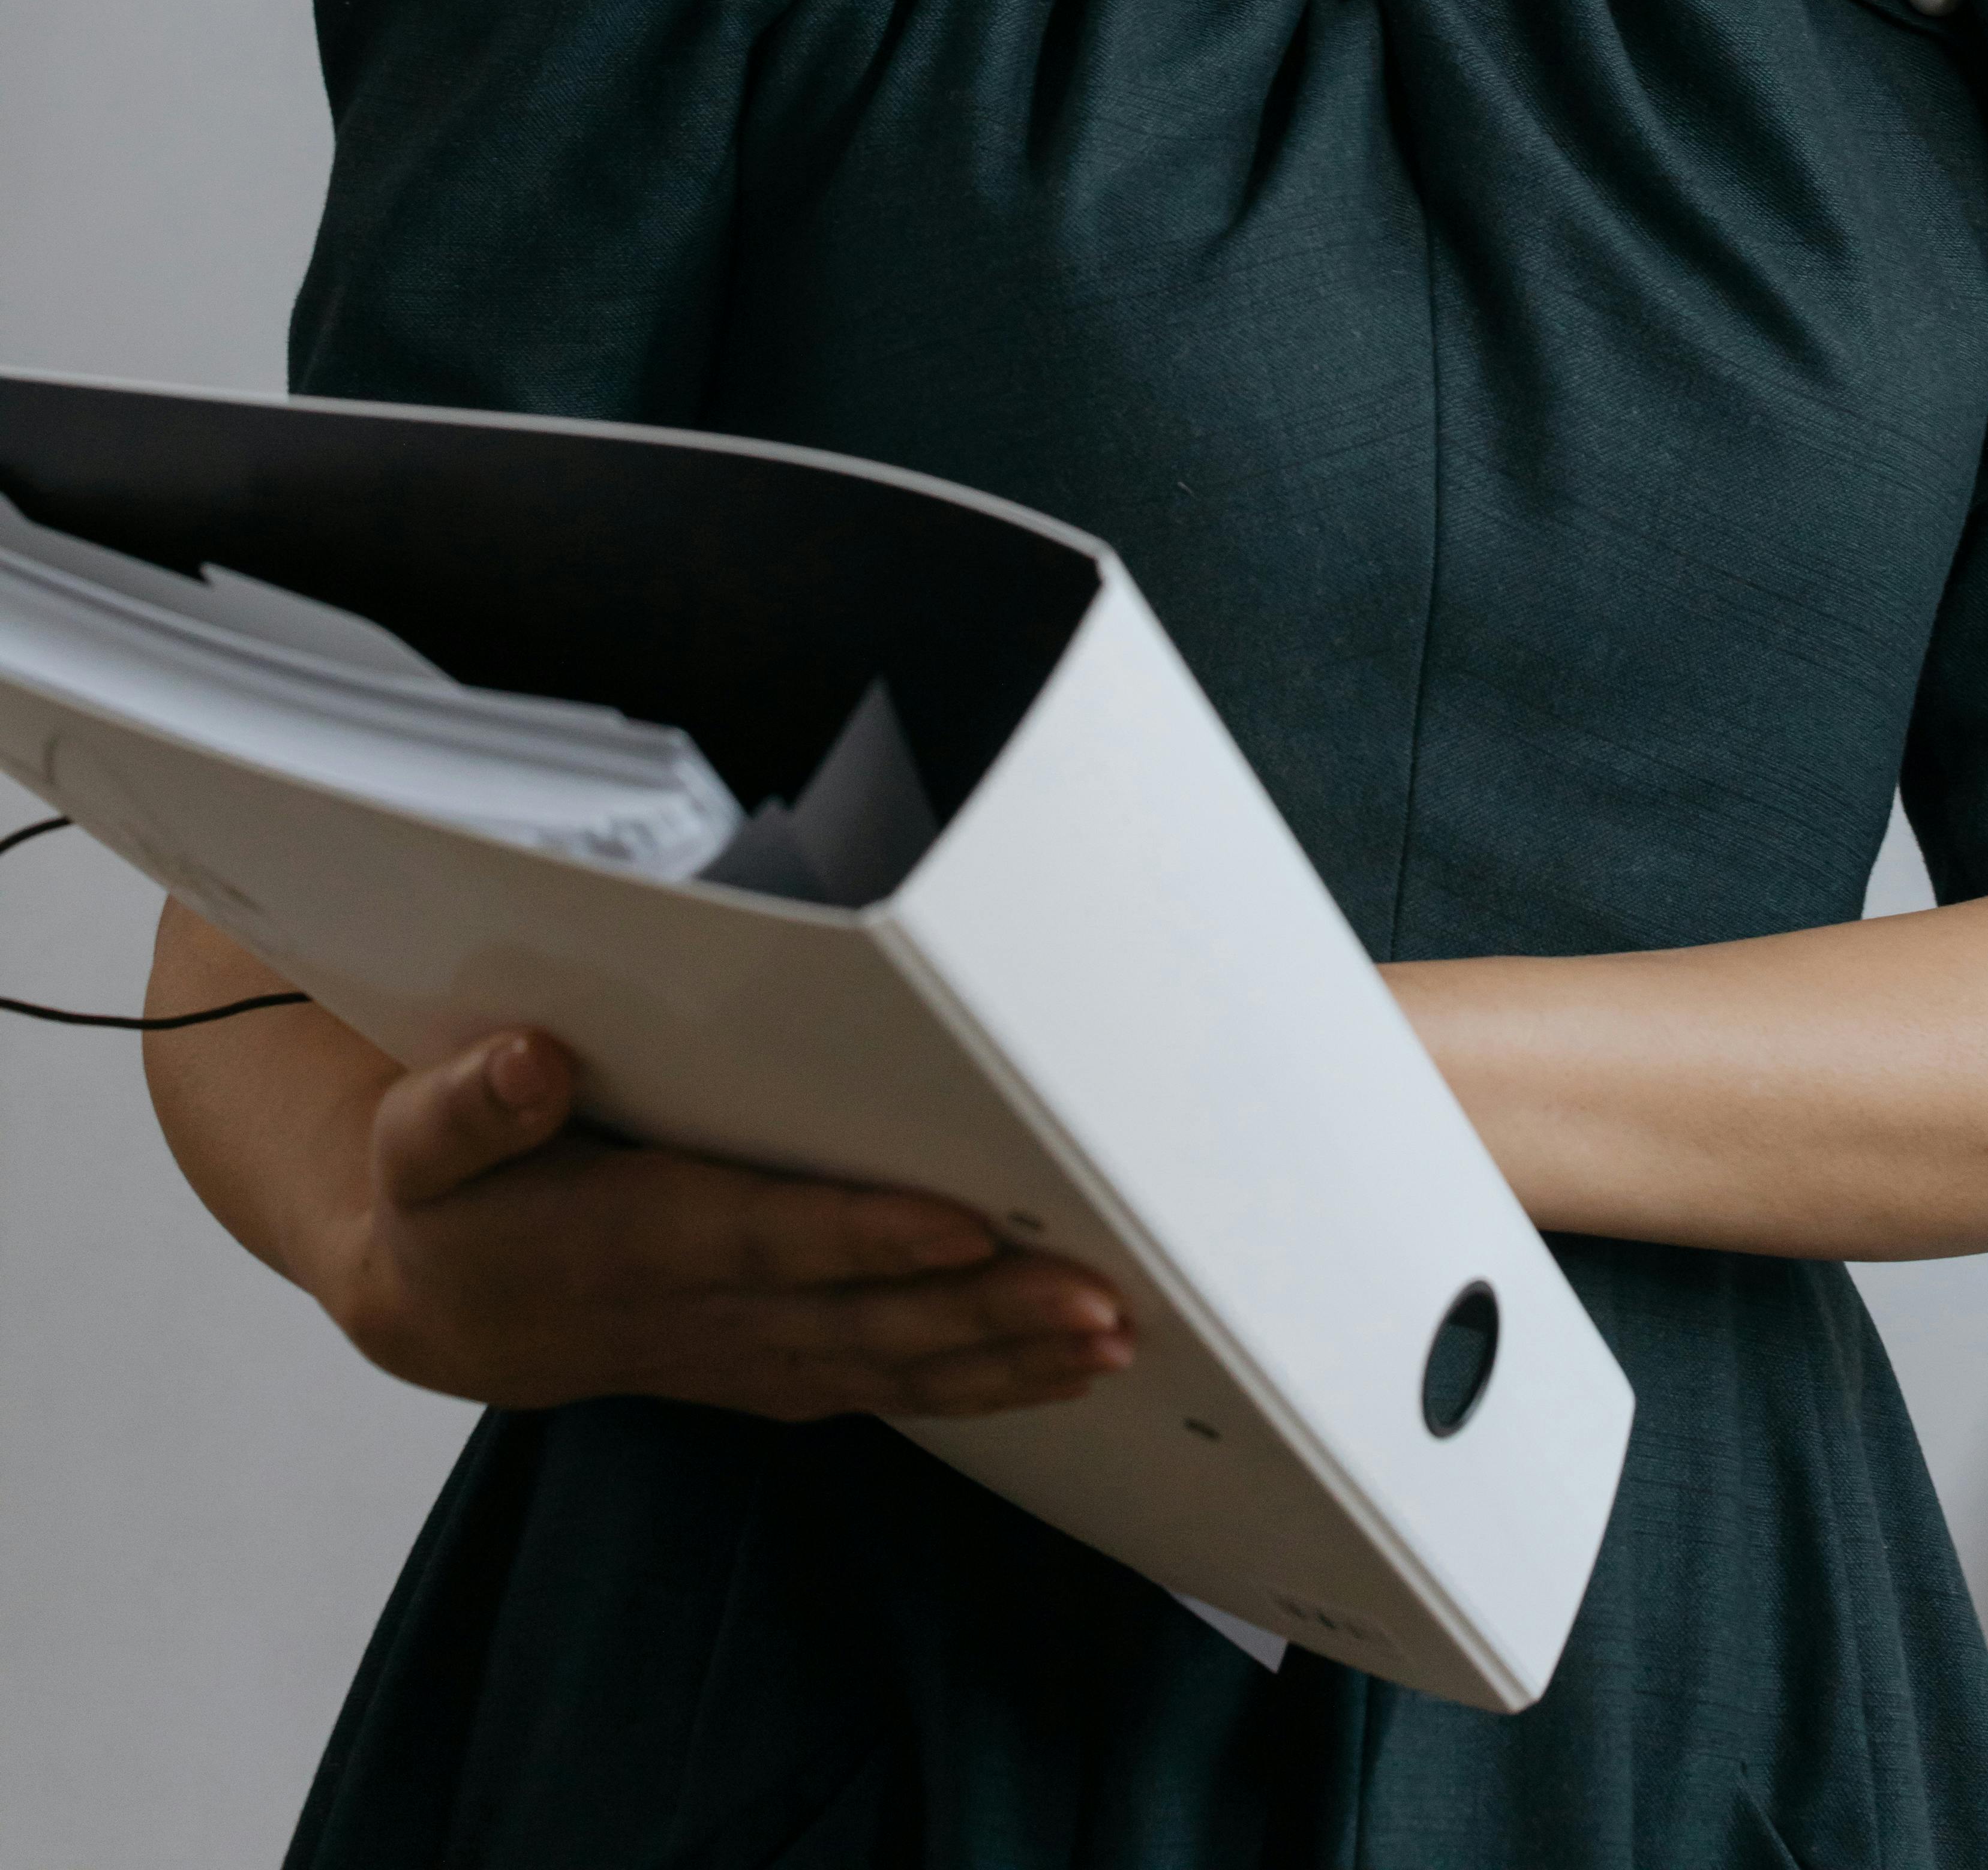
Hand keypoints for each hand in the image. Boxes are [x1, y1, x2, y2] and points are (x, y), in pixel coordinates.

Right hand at [314, 1027, 1135, 1422]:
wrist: (440, 1305)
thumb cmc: (450, 1205)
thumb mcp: (418, 1143)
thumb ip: (469, 1104)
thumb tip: (527, 1059)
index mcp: (635, 1238)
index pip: (770, 1235)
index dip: (864, 1237)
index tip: (960, 1223)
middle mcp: (708, 1309)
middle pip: (865, 1315)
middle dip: (986, 1312)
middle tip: (1097, 1299)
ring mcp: (751, 1350)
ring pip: (896, 1363)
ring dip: (1007, 1357)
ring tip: (1111, 1338)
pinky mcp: (776, 1368)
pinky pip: (891, 1386)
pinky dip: (981, 1385)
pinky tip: (1059, 1373)